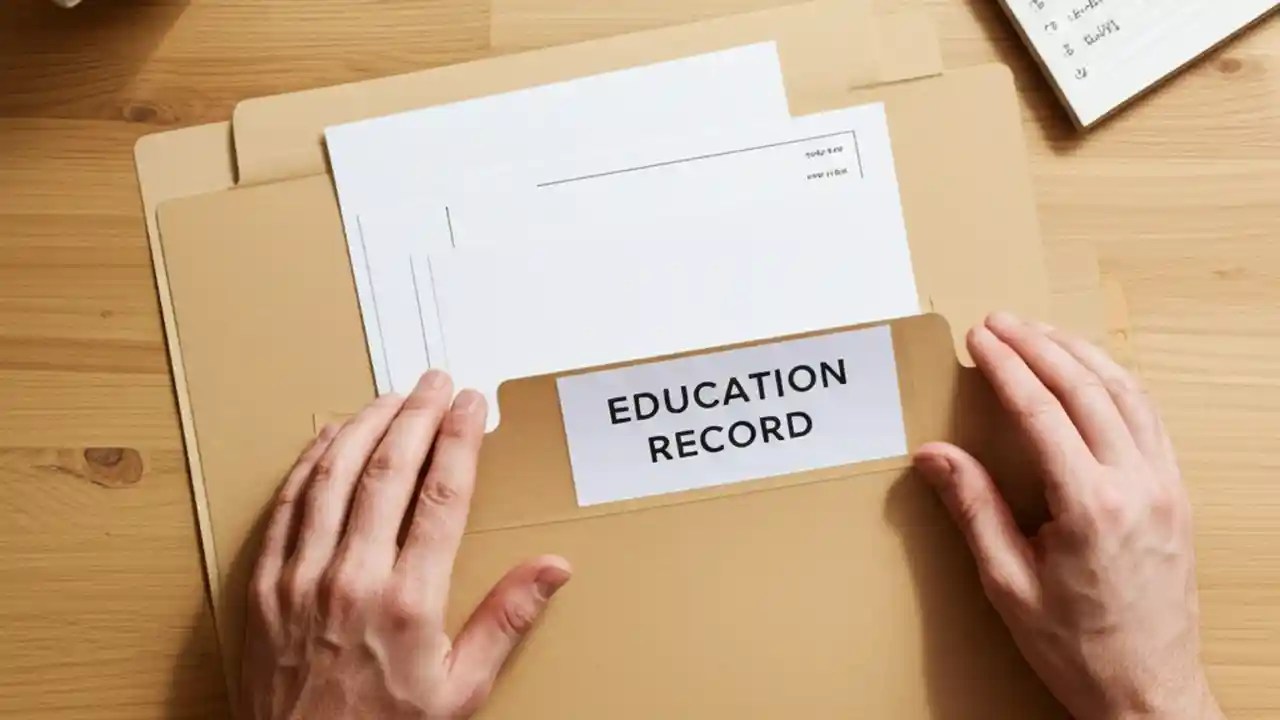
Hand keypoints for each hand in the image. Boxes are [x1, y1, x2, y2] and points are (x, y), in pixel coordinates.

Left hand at [240, 371, 571, 719]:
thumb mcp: (460, 691)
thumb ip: (505, 621)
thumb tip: (553, 569)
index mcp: (407, 602)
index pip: (440, 495)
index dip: (458, 439)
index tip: (471, 405)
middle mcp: (350, 578)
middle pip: (387, 470)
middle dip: (416, 415)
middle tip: (436, 381)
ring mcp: (300, 577)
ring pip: (333, 475)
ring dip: (365, 425)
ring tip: (391, 396)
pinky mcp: (264, 585)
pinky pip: (287, 504)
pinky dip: (310, 461)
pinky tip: (330, 436)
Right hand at [914, 313, 1221, 719]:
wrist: (1148, 693)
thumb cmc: (1078, 649)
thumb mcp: (1007, 584)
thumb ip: (973, 509)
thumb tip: (935, 454)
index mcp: (1089, 506)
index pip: (1041, 411)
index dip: (1005, 366)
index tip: (979, 339)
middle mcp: (1136, 486)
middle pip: (1085, 388)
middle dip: (1038, 345)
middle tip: (1000, 322)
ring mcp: (1165, 488)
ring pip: (1126, 394)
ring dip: (1080, 354)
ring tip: (1042, 332)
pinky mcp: (1177, 497)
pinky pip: (1150, 420)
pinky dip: (1118, 384)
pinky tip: (1094, 375)